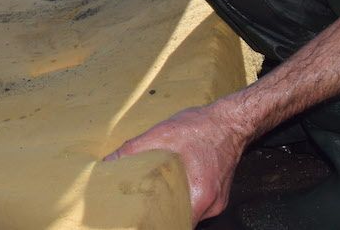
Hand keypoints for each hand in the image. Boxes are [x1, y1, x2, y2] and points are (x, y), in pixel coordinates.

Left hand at [104, 102, 249, 224]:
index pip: (176, 223)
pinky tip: (169, 182)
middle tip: (139, 204)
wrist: (230, 121)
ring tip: (151, 193)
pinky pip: (194, 200)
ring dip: (169, 202)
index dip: (157, 222)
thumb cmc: (202, 127)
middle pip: (181, 219)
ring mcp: (216, 200)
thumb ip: (133, 150)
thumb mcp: (161, 135)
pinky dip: (180, 194)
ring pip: (187, 209)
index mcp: (201, 195)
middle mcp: (212, 204)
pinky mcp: (216, 192)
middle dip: (159, 213)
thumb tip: (109, 162)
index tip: (141, 218)